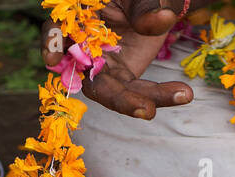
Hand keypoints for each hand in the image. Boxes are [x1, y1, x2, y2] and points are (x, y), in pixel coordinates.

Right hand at [41, 0, 195, 119]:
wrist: (155, 4)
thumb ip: (146, 6)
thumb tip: (161, 19)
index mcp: (76, 16)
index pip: (55, 29)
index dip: (50, 43)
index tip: (52, 57)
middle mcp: (82, 45)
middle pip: (85, 74)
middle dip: (115, 96)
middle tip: (144, 108)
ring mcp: (100, 65)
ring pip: (111, 91)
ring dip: (140, 101)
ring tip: (180, 95)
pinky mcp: (120, 77)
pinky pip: (135, 92)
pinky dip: (159, 95)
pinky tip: (184, 93)